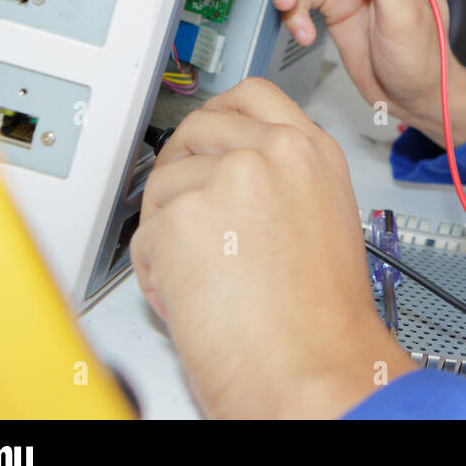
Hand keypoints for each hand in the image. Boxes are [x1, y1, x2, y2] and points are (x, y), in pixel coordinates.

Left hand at [131, 77, 414, 417]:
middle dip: (180, 174)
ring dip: (167, 231)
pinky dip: (154, 272)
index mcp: (312, 151)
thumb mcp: (323, 217)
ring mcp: (226, 181)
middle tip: (188, 218)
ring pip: (162, 186)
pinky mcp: (182, 218)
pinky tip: (190, 296)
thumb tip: (234, 171)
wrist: (311, 369)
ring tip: (202, 276)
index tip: (205, 136)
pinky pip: (142, 237)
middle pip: (195, 131)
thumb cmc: (322, 319)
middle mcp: (272, 154)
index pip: (250, 96)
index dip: (217, 116)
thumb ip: (283, 179)